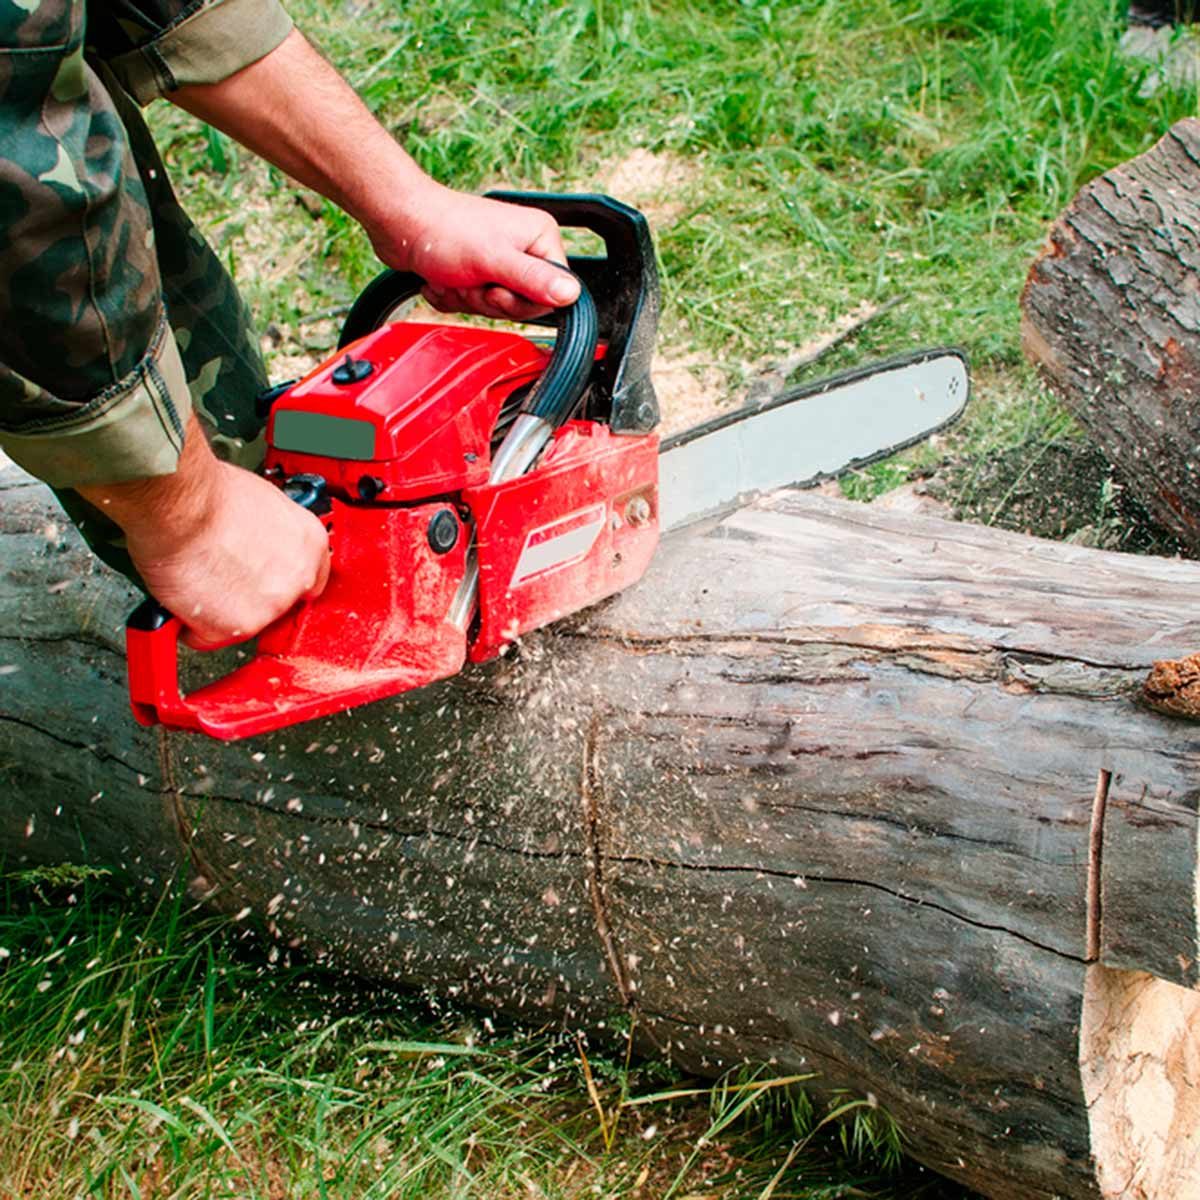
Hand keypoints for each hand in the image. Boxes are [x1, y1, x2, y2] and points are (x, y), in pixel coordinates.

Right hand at [79, 417, 329, 648]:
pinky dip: (191, 625)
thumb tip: (259, 543)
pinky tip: (185, 596)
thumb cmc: (211, 495)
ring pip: (243, 622)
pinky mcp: (237, 626)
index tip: (264, 583)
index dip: (279, 582)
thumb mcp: (263, 503)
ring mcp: (269, 607)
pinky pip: (208, 637)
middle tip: (220, 575)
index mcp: (310, 544)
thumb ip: (272, 534)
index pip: (310, 580)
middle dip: (247, 596)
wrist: (181, 505)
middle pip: (275, 604)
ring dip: (219, 610)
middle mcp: (298, 578)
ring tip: (198, 579)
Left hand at [367, 183, 580, 320]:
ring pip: (496, 309)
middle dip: (489, 301)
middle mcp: (524, 250)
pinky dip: (455, 299)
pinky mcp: (477, 274)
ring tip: (454, 277)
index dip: (520, 301)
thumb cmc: (443, 232)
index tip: (495, 289)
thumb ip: (534, 280)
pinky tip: (443, 280)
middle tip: (471, 280)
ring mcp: (500, 263)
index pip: (553, 294)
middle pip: (523, 305)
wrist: (400, 224)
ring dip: (468, 300)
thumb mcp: (494, 260)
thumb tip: (572, 295)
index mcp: (540, 239)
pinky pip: (475, 306)